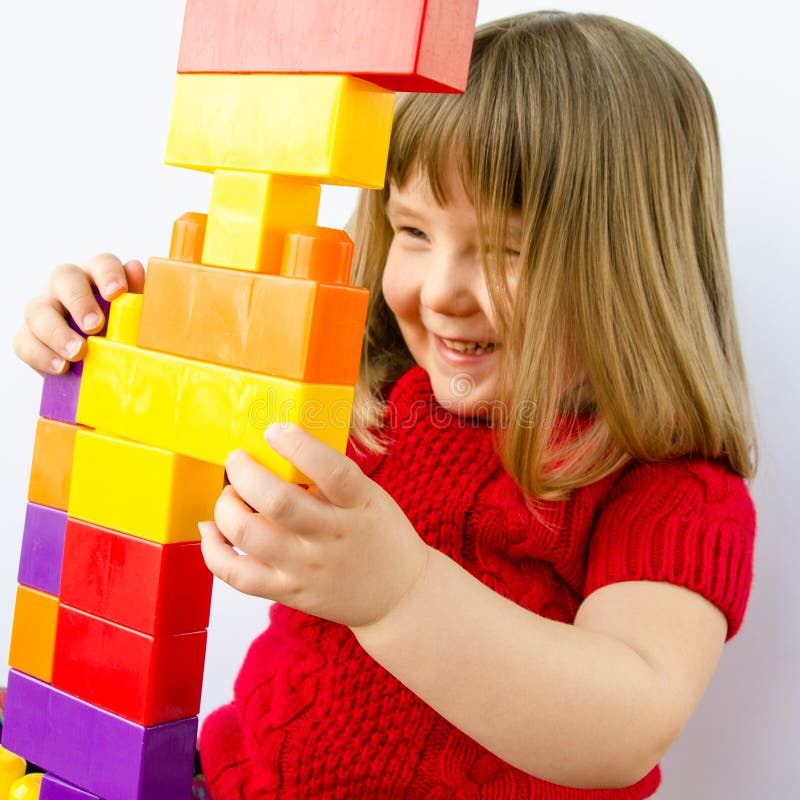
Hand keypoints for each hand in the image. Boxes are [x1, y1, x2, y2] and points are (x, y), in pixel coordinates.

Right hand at [13, 253, 144, 374]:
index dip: (108, 274)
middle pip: (64, 277)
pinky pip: (25, 341)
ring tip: (77, 353)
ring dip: (58, 333)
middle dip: (79, 301)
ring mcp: (44, 308)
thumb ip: (136, 296)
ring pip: (38, 309)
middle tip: (94, 326)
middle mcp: (66, 286)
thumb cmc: (120, 335)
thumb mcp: (133, 319)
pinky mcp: (28, 335)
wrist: (97, 367)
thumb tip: (135, 268)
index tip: (117, 293)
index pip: (101, 263)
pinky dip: (42, 355)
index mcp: (97, 277)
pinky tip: (61, 367)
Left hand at [199, 422, 430, 628]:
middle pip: (278, 503)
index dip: (299, 447)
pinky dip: (214, 550)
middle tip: (238, 460)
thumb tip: (278, 447)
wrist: (399, 597)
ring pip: (249, 536)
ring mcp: (306, 568)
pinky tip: (212, 529)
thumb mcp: (370, 497)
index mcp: (358, 505)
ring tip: (229, 494)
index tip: (275, 430)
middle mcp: (331, 537)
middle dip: (245, 473)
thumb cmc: (379, 536)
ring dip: (226, 506)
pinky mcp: (288, 592)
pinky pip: (237, 576)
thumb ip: (332, 477)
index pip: (332, 472)